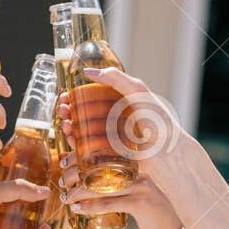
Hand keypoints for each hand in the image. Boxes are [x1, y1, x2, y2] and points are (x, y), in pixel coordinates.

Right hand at [56, 69, 187, 183]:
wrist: (167, 152)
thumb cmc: (158, 120)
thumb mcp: (138, 91)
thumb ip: (116, 78)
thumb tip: (88, 71)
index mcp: (120, 103)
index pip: (91, 97)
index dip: (75, 96)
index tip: (64, 96)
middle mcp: (114, 120)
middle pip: (83, 114)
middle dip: (68, 111)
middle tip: (61, 110)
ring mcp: (111, 139)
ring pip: (83, 132)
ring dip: (69, 126)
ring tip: (65, 124)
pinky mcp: (110, 156)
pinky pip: (89, 150)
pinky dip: (76, 144)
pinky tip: (70, 139)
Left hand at [57, 152, 181, 228]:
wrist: (173, 226)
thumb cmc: (149, 206)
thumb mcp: (134, 188)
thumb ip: (117, 180)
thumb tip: (91, 177)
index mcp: (134, 162)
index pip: (102, 151)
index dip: (80, 152)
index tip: (63, 161)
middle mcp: (137, 169)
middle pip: (99, 166)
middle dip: (75, 172)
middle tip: (61, 181)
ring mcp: (139, 185)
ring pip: (101, 185)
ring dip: (78, 191)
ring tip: (65, 197)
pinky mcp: (140, 203)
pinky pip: (109, 203)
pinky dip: (91, 206)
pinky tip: (78, 209)